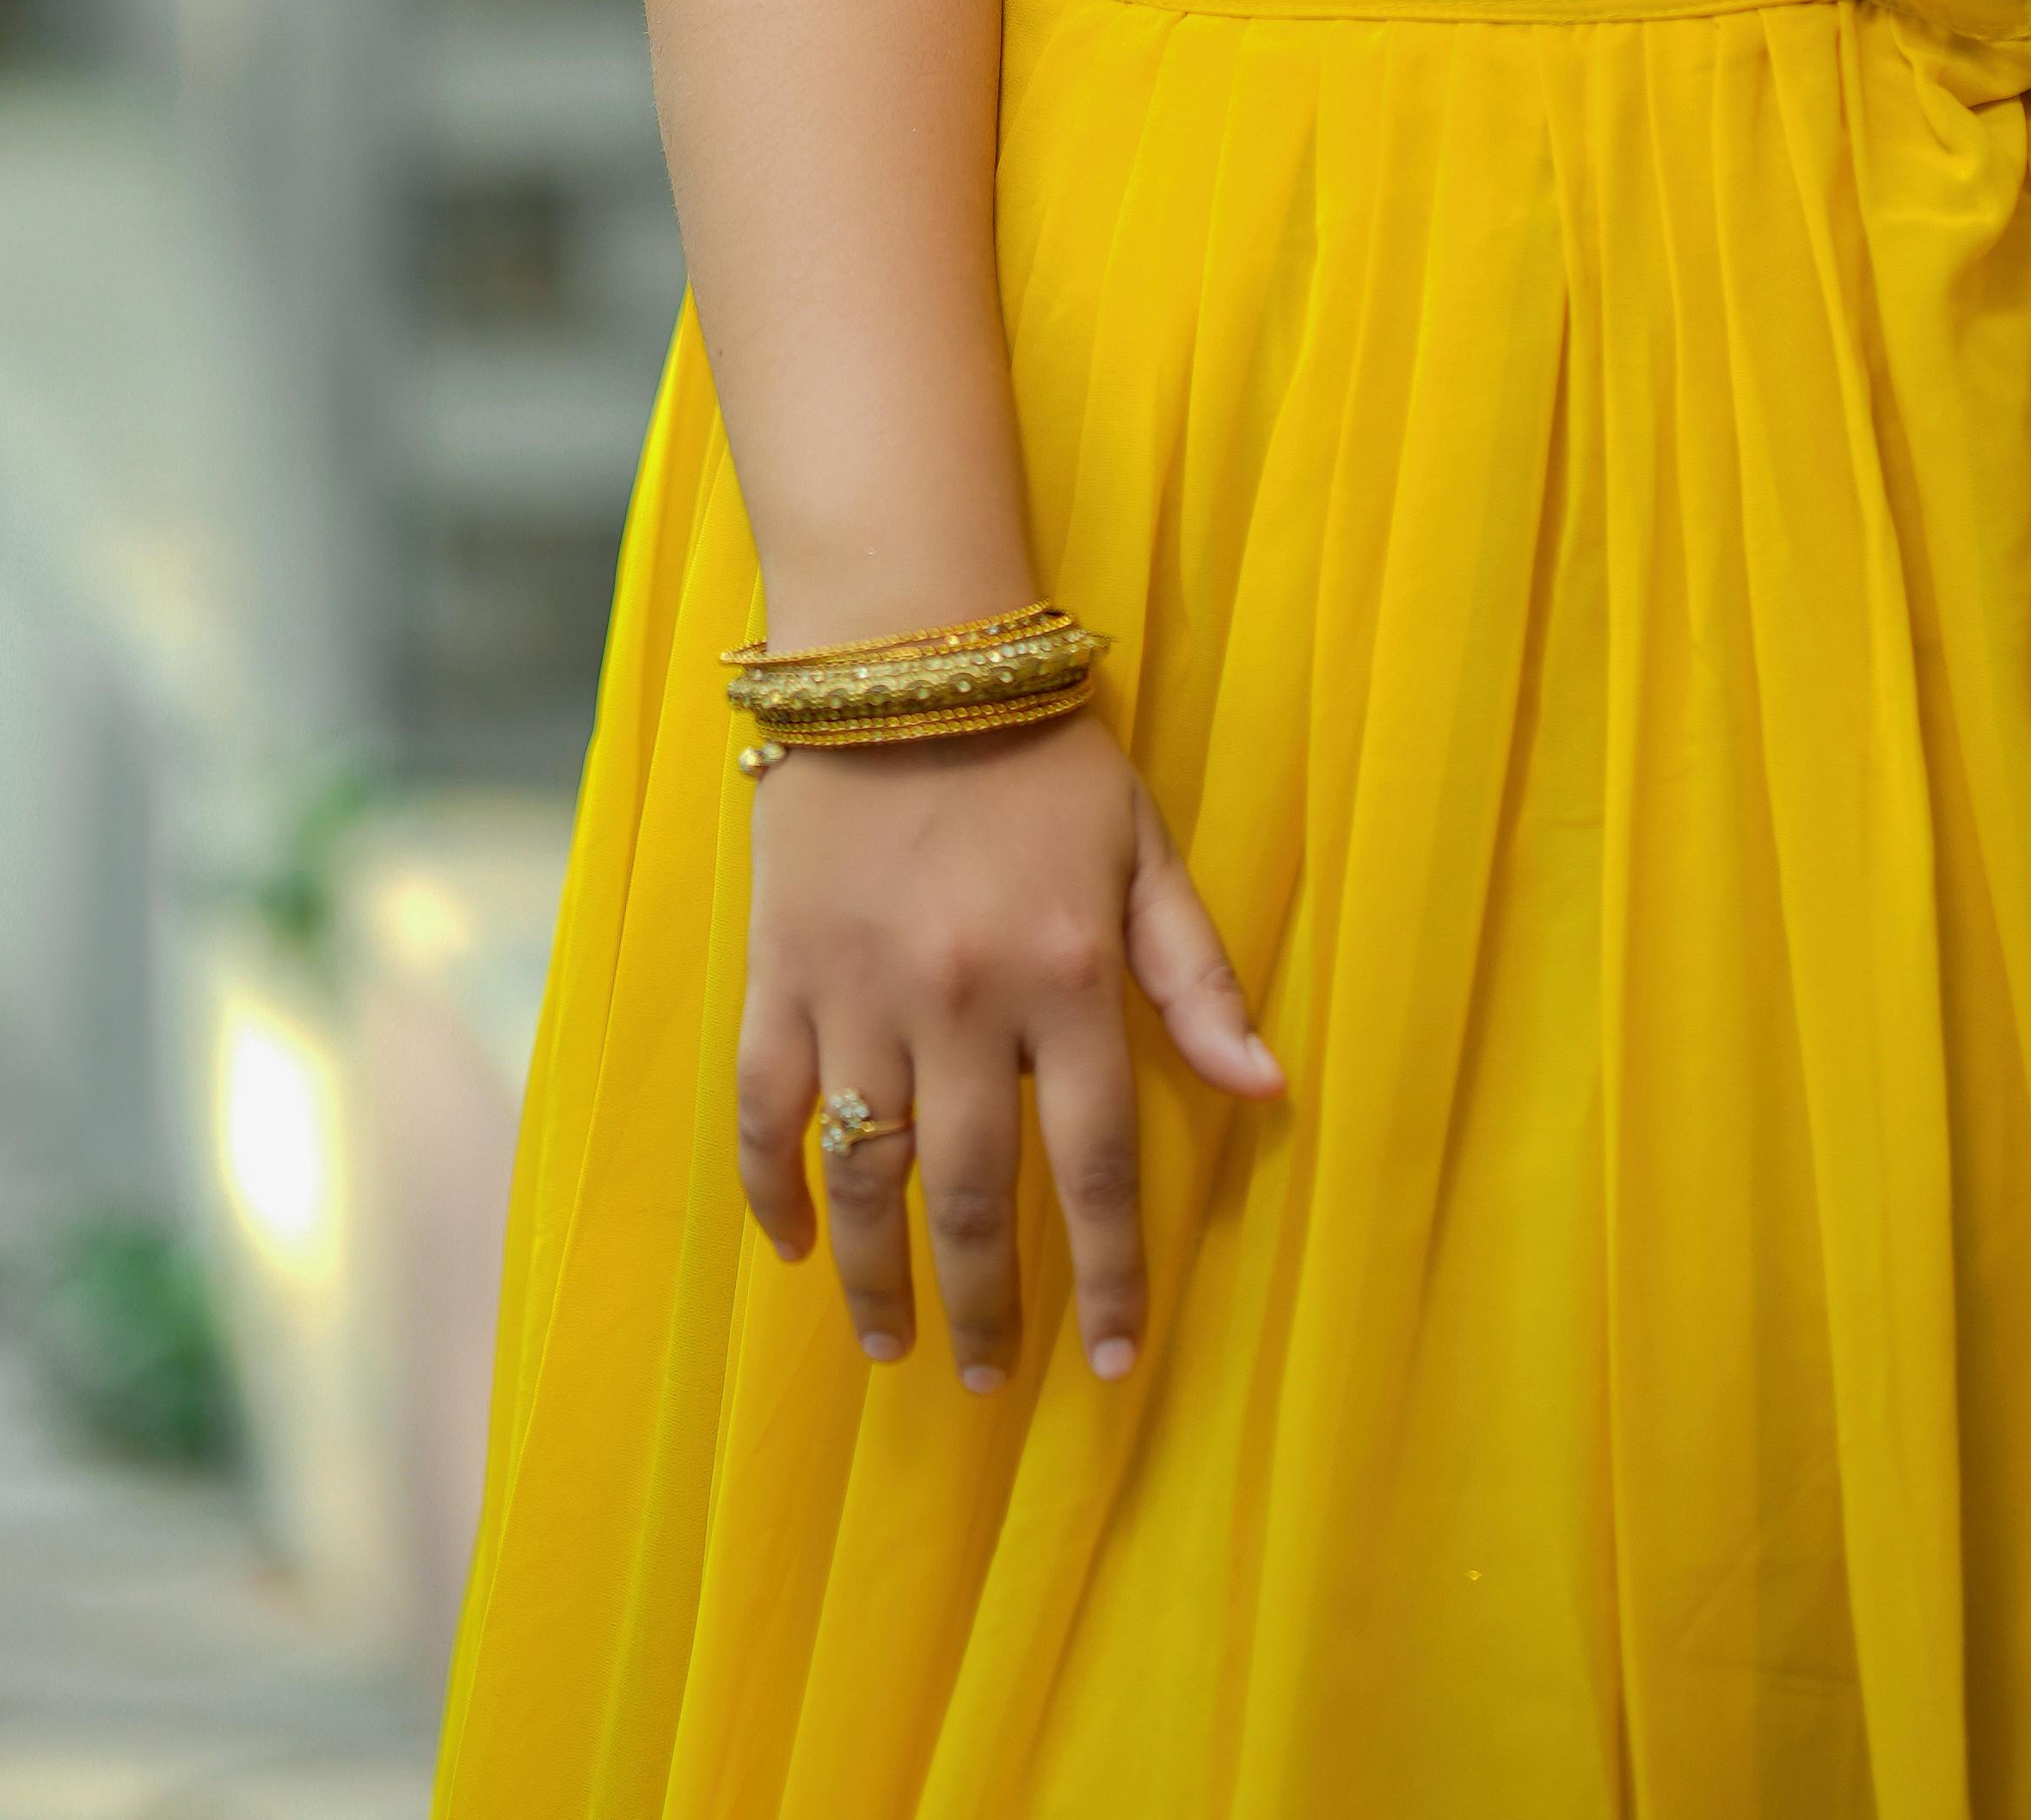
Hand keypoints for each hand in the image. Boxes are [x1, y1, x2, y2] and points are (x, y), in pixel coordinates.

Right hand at [734, 712, 1284, 1386]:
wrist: (903, 652)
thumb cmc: (1042, 752)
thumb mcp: (1144, 850)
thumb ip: (1196, 976)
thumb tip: (1266, 1090)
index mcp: (1066, 977)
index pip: (1097, 1166)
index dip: (1109, 1276)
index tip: (1112, 1362)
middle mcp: (964, 1004)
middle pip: (975, 1199)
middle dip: (986, 1306)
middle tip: (987, 1378)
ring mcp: (861, 995)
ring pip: (866, 1177)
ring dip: (877, 1277)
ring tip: (893, 1342)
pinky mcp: (779, 975)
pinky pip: (764, 1112)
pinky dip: (770, 1191)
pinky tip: (789, 1247)